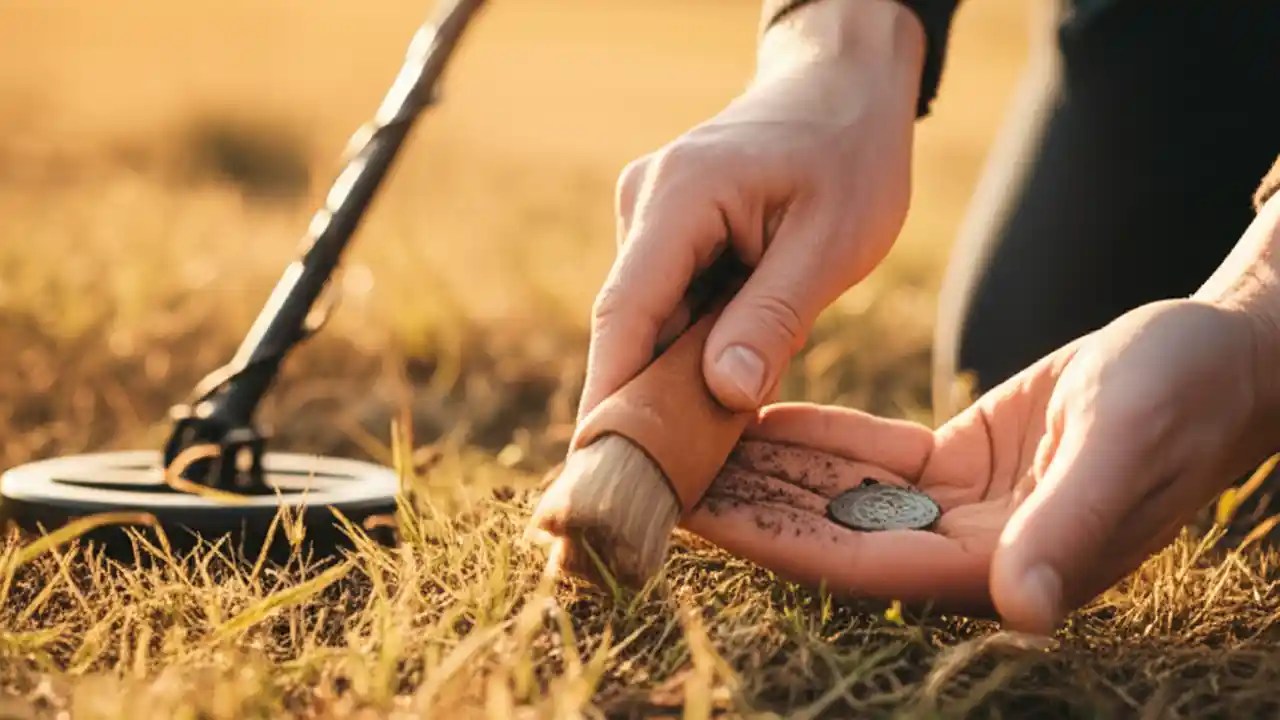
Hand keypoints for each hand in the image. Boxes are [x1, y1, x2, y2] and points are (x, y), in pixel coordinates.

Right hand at [578, 0, 925, 422]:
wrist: (842, 90)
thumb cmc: (848, 156)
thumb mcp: (830, 242)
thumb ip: (774, 317)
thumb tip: (723, 396)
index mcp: (682, 196)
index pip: (625, 311)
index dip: (607, 391)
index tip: (593, 462)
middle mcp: (646, 203)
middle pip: (633, 323)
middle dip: (648, 397)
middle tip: (671, 475)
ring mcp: (649, 214)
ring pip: (653, 319)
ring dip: (681, 369)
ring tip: (721, 422)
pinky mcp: (663, 230)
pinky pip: (670, 303)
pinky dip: (695, 342)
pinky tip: (732, 364)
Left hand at [681, 299, 1279, 632]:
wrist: (1218, 359)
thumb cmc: (1186, 397)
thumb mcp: (1127, 446)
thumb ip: (1073, 526)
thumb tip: (1024, 607)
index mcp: (1001, 562)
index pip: (860, 562)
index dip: (774, 542)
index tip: (698, 515)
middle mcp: (970, 547)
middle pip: (831, 533)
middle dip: (747, 509)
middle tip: (662, 477)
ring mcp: (962, 507)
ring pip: (840, 493)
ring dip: (767, 470)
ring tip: (690, 443)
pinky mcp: (962, 463)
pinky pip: (871, 455)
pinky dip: (815, 436)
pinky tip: (758, 417)